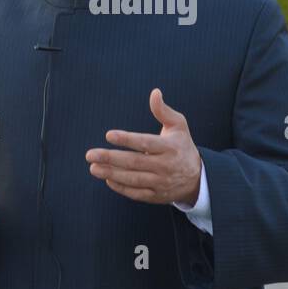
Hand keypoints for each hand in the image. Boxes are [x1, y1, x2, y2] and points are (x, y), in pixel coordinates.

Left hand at [86, 88, 201, 204]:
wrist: (197, 178)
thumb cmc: (182, 146)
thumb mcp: (178, 126)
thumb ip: (163, 111)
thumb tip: (154, 92)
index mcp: (170, 147)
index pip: (146, 143)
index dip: (127, 139)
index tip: (109, 135)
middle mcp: (166, 166)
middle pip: (135, 162)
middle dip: (111, 158)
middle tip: (90, 154)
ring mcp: (161, 183)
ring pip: (133, 179)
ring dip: (111, 173)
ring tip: (93, 167)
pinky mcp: (156, 196)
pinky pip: (136, 193)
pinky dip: (121, 187)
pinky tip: (107, 179)